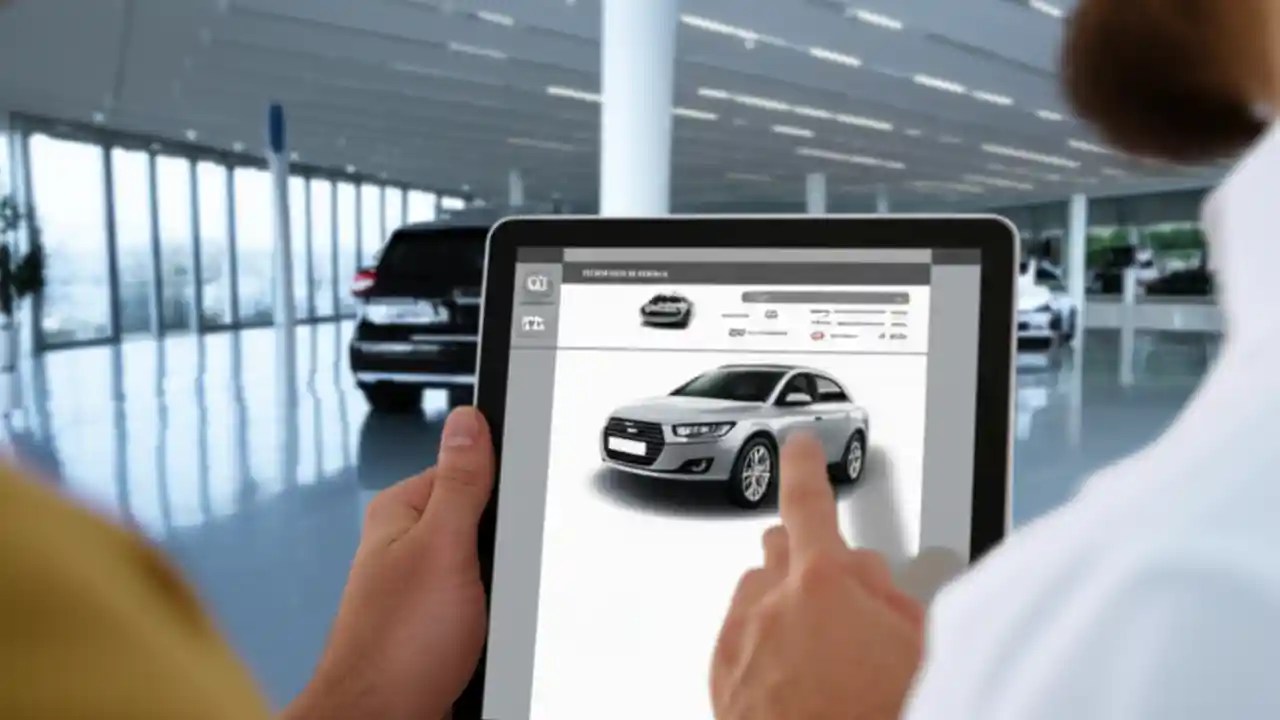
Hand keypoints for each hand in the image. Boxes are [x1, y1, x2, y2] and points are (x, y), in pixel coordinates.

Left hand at [284, 407, 494, 719]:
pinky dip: (493, 619)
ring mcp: (424, 585)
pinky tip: (482, 636)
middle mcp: (409, 544)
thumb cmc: (394, 648)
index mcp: (403, 511)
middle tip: (488, 578)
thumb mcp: (442, 549)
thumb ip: (460, 483)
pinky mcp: (439, 621)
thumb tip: (468, 421)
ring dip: (500, 591)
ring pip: (489, 567)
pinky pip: (484, 604)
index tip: (507, 517)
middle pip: (485, 519)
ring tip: (480, 618)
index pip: (467, 468)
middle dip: (503, 548)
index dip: (499, 488)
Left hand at [711, 434, 924, 719]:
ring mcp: (740, 644)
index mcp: (822, 585)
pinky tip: (797, 678)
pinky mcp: (722, 681)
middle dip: (805, 556)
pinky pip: (739, 638)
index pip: (808, 502)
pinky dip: (763, 643)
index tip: (799, 446)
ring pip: (756, 597)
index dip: (804, 466)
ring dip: (784, 605)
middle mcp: (769, 606)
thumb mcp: (919, 649)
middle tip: (841, 592)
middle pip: (777, 548)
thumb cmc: (874, 712)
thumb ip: (890, 594)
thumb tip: (867, 575)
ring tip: (825, 653)